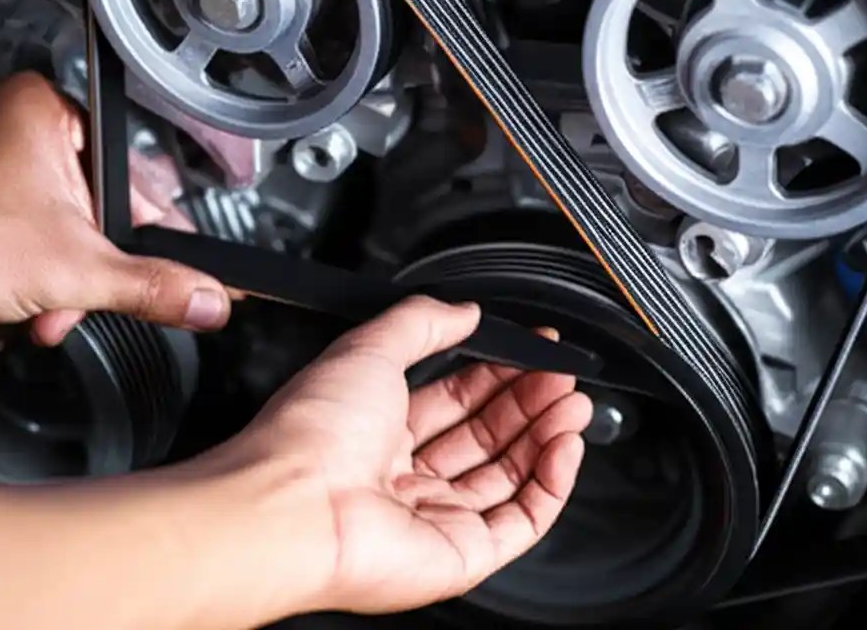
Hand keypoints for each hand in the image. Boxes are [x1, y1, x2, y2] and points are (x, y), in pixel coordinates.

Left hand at [0, 72, 230, 358]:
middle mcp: (20, 137)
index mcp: (46, 113)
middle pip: (100, 224)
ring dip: (56, 297)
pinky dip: (25, 297)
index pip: (135, 178)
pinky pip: (34, 265)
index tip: (184, 266)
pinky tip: (1, 306)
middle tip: (71, 295)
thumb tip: (208, 298)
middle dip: (84, 280)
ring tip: (29, 307)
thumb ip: (153, 287)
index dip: (155, 232)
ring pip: (68, 253)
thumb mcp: (74, 269)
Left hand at [228, 295, 592, 615]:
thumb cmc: (310, 435)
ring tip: (573, 404)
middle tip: (561, 374)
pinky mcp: (460, 557)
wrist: (293, 508)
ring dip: (546, 437)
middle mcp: (404, 478)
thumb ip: (422, 323)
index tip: (532, 350)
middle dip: (529, 401)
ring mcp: (432, 519)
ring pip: (508, 477)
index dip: (498, 372)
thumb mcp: (368, 348)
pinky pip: (520, 522)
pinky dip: (552, 485)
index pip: (456, 398)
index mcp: (376, 430)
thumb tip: (464, 310)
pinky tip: (565, 446)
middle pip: (487, 437)